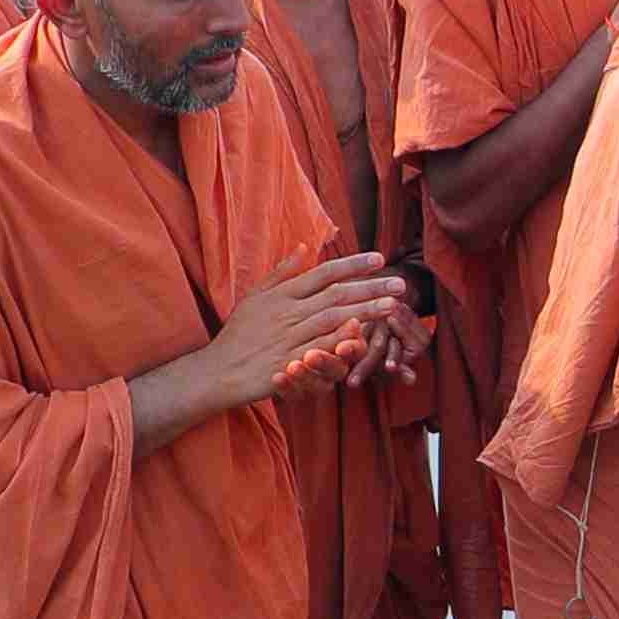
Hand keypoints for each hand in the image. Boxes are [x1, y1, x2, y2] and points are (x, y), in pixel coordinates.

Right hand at [199, 251, 419, 409]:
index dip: (352, 264)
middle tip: (400, 283)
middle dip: (369, 287)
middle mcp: (287, 312)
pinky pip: (320, 348)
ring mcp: (288, 336)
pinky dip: (341, 339)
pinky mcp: (288, 361)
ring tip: (393, 304)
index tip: (380, 258)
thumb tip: (305, 247)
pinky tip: (363, 333)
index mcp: (282, 294)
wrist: (218, 371)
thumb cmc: (238, 335)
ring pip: (333, 318)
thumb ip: (282, 272)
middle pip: (335, 294)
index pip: (323, 273)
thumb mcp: (255, 297)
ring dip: (365, 310)